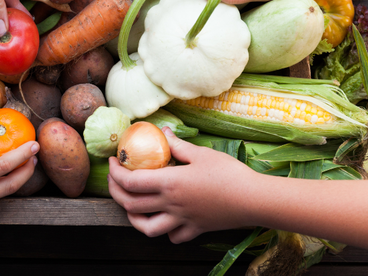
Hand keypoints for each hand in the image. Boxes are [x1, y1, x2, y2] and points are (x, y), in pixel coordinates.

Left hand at [108, 128, 261, 241]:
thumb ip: (177, 145)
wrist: (254, 199)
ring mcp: (182, 220)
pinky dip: (165, 230)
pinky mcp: (195, 229)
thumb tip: (162, 131)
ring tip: (132, 206)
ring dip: (133, 218)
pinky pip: (173, 236)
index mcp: (169, 183)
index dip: (115, 172)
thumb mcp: (201, 153)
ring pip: (147, 228)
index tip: (113, 161)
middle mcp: (171, 204)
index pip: (130, 181)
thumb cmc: (229, 173)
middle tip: (114, 179)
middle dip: (115, 192)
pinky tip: (167, 219)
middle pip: (130, 204)